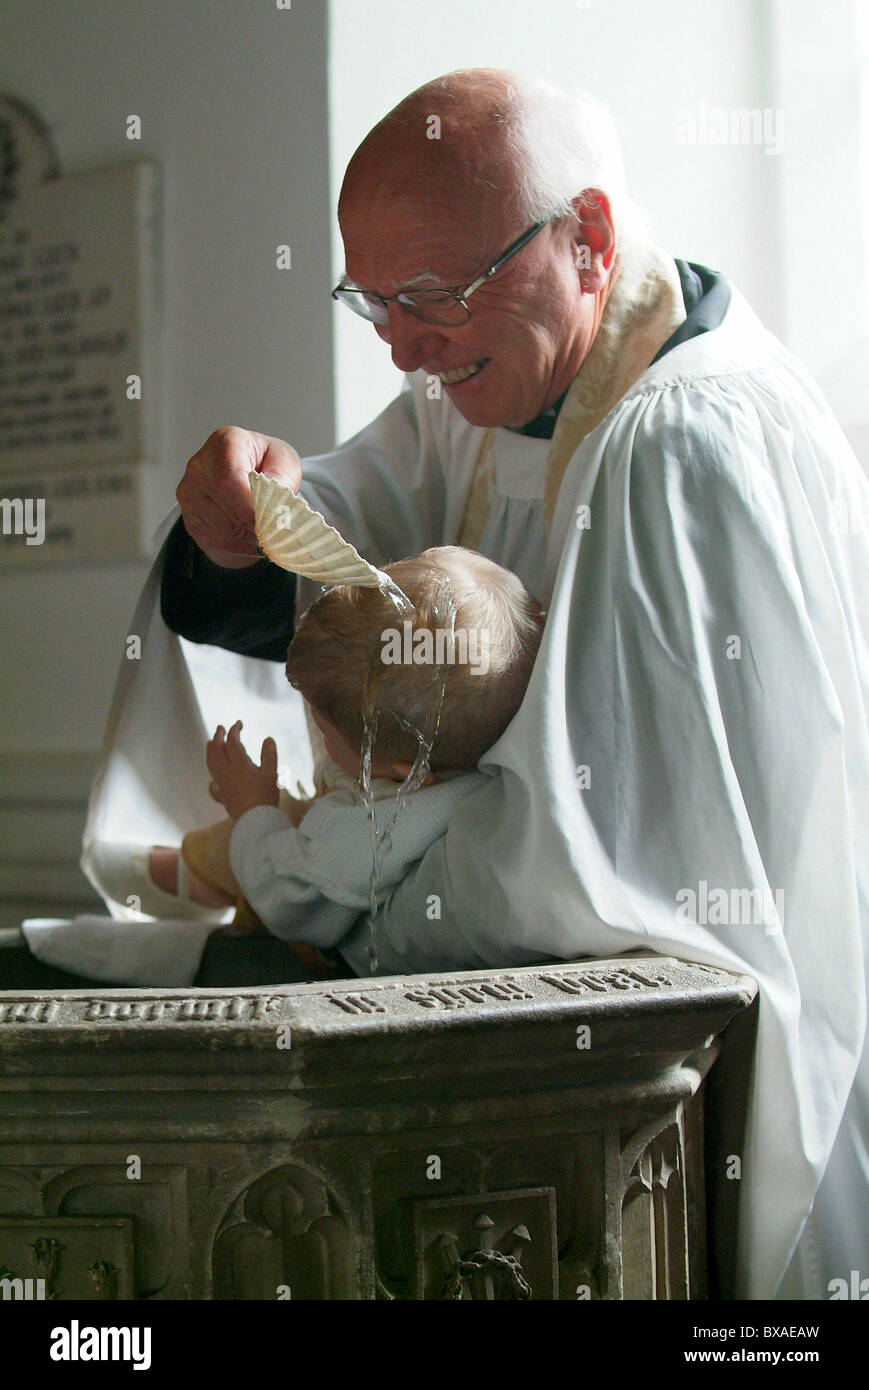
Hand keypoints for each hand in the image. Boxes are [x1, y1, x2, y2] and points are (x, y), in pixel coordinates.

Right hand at [176, 427, 302, 567]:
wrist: (243, 476)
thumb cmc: (264, 464)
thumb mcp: (284, 461)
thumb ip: (282, 478)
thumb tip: (275, 506)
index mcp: (225, 443)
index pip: (230, 478)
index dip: (251, 506)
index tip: (271, 521)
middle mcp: (200, 467)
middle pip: (228, 509)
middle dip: (257, 526)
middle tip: (278, 531)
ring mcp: (190, 495)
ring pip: (225, 530)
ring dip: (251, 537)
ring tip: (267, 531)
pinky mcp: (190, 520)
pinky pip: (218, 541)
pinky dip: (240, 545)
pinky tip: (251, 535)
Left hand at [206, 721, 279, 819]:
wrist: (255, 820)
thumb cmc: (265, 796)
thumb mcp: (271, 774)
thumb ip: (269, 755)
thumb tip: (268, 738)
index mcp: (239, 764)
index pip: (233, 742)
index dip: (234, 730)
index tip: (238, 723)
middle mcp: (227, 772)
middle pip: (217, 751)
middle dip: (218, 737)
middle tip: (219, 728)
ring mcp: (223, 785)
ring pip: (211, 765)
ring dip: (210, 752)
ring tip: (209, 743)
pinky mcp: (223, 797)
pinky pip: (213, 786)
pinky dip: (212, 779)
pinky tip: (213, 781)